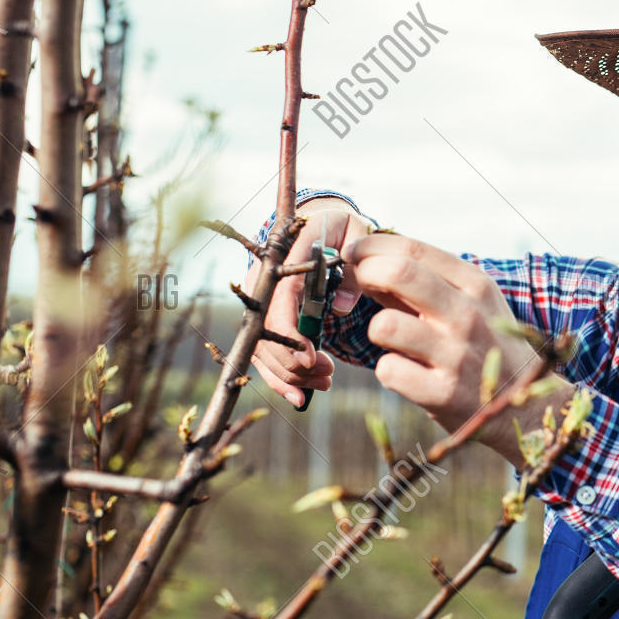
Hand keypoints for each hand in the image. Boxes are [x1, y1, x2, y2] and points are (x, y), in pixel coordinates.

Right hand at [245, 200, 371, 405]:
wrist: (322, 220)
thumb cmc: (343, 227)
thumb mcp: (357, 232)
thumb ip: (356, 263)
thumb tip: (341, 305)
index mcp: (285, 258)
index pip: (277, 301)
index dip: (288, 334)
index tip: (311, 358)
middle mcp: (263, 280)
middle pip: (264, 333)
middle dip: (293, 363)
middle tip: (329, 375)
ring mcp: (260, 300)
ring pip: (261, 349)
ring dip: (289, 375)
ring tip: (325, 383)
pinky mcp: (265, 317)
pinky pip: (265, 353)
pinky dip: (280, 379)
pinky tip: (300, 398)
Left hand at [337, 228, 572, 462]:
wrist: (523, 404)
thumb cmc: (485, 345)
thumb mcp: (471, 304)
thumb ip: (424, 283)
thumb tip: (366, 259)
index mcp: (476, 286)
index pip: (412, 250)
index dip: (371, 246)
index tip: (354, 255)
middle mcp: (468, 316)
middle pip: (398, 273)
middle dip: (365, 273)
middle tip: (358, 285)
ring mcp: (457, 356)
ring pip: (385, 325)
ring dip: (378, 330)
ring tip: (394, 340)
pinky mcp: (443, 394)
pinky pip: (388, 370)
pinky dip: (389, 371)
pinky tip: (407, 373)